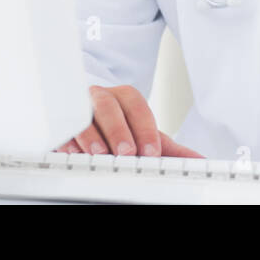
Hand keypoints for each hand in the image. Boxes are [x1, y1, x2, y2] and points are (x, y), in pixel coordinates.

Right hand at [55, 84, 203, 157]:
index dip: (145, 129)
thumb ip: (170, 148)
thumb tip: (199, 161)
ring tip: (101, 153)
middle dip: (119, 130)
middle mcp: (101, 98)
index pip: (137, 107)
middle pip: (109, 106)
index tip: (151, 152)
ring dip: (92, 135)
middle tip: (127, 152)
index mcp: (125, 97)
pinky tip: (74, 153)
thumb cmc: (121, 126)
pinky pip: (61, 127)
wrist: (92, 115)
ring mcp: (79, 108)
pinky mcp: (60, 121)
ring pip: (83, 114)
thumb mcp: (145, 135)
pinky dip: (68, 141)